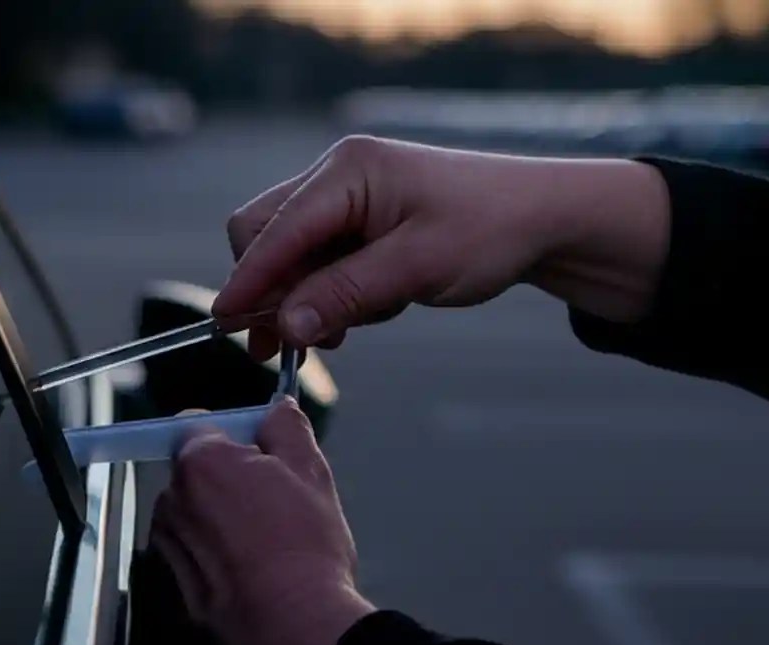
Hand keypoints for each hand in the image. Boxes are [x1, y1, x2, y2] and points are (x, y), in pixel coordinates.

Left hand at [150, 399, 374, 644]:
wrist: (296, 632)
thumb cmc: (305, 549)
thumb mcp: (311, 473)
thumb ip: (287, 428)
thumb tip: (279, 409)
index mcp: (200, 464)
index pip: (199, 428)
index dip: (233, 440)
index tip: (261, 457)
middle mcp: (172, 502)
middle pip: (195, 476)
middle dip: (227, 482)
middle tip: (274, 505)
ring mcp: (169, 550)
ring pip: (193, 519)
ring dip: (218, 523)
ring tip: (266, 547)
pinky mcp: (174, 592)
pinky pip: (192, 560)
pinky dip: (214, 562)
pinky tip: (251, 575)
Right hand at [214, 135, 670, 358]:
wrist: (542, 219)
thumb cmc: (489, 230)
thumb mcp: (417, 267)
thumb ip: (346, 294)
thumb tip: (286, 326)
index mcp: (348, 172)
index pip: (275, 230)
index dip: (248, 281)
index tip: (225, 326)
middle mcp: (338, 177)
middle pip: (266, 233)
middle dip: (268, 290)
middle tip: (280, 348)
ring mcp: (347, 198)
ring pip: (290, 252)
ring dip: (300, 298)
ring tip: (330, 340)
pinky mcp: (360, 222)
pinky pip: (318, 260)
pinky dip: (325, 293)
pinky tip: (354, 318)